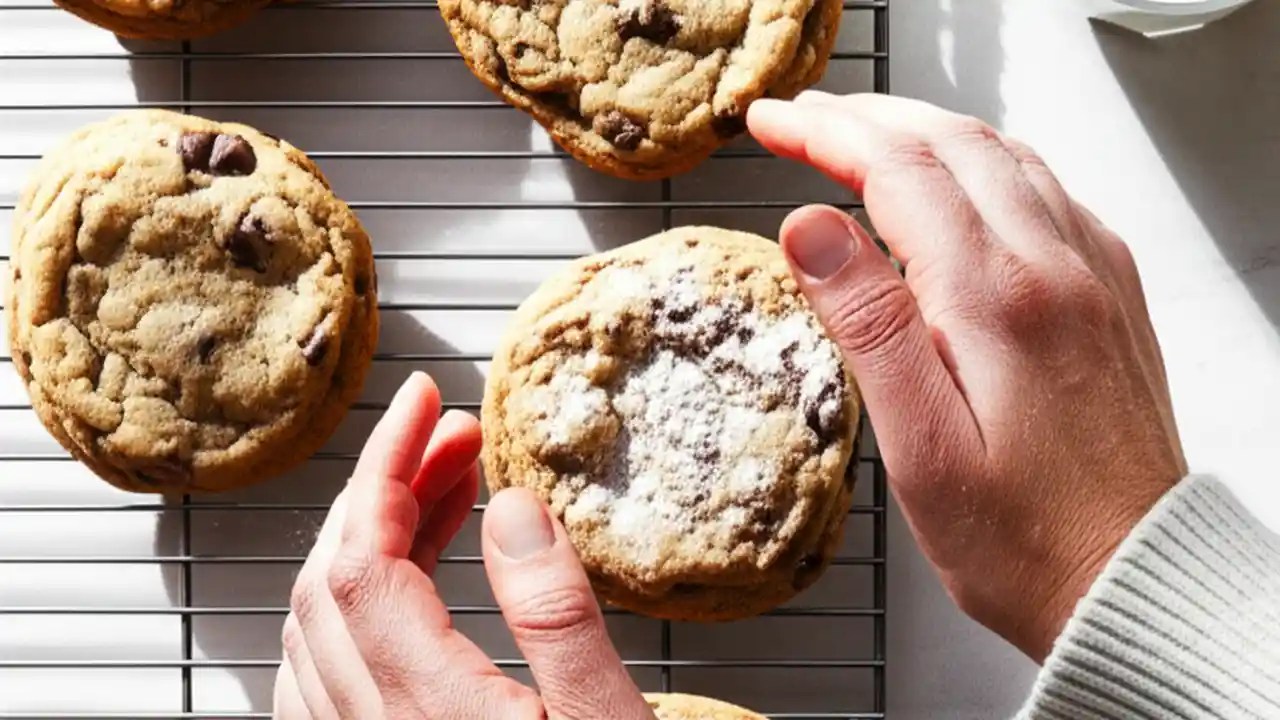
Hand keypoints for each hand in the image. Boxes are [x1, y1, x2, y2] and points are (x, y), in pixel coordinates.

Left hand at [273, 372, 654, 718]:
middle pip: (332, 580)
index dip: (385, 463)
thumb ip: (557, 616)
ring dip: (371, 539)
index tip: (422, 403)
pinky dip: (350, 603)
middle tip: (453, 439)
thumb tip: (512, 507)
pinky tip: (400, 582)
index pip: (362, 558)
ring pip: (319, 624)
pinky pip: (320, 673)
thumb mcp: (604, 719)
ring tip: (447, 492)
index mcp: (427, 706)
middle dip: (387, 485)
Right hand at [749, 92, 1186, 660]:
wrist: (1134, 580)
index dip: (825, 134)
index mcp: (997, 300)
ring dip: (924, 128)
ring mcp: (1094, 274)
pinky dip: (985, 161)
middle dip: (865, 117)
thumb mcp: (920, 450)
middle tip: (800, 120)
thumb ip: (868, 327)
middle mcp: (1057, 267)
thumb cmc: (1021, 539)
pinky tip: (961, 182)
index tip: (773, 124)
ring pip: (1003, 154)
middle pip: (951, 143)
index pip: (898, 170)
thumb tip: (810, 228)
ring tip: (862, 134)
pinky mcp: (1112, 294)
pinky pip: (1047, 189)